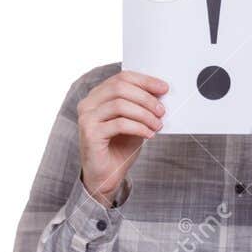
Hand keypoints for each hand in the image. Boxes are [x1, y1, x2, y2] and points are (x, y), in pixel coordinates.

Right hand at [78, 71, 167, 206]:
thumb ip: (142, 106)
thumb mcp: (135, 121)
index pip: (122, 77)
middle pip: (120, 88)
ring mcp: (87, 118)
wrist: (107, 174)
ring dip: (145, 114)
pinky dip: (139, 127)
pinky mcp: (90, 133)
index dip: (145, 81)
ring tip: (157, 125)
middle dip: (146, 98)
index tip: (164, 88)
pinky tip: (149, 134)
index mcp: (98, 96)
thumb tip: (161, 93)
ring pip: (120, 104)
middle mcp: (88, 104)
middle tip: (162, 110)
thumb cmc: (120, 146)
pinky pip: (119, 124)